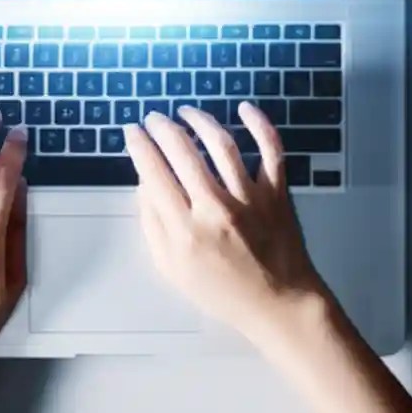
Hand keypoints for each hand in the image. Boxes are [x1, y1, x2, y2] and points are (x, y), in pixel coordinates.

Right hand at [124, 103, 327, 345]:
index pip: (154, 173)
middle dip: (162, 128)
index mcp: (185, 231)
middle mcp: (216, 209)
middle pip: (182, 152)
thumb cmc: (223, 291)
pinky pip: (271, 150)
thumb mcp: (172, 270)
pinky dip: (260, 125)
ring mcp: (249, 198)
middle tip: (153, 118)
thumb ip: (153, 226)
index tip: (132, 132)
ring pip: (221, 143)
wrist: (279, 303)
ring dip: (199, 120)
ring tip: (185, 112)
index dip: (139, 146)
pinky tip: (244, 108)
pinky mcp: (276, 193)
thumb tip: (143, 184)